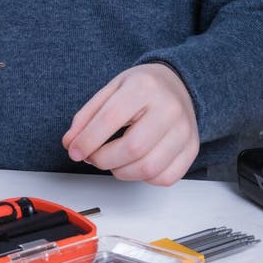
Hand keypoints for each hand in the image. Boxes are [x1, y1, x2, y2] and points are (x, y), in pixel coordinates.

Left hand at [62, 63, 198, 184]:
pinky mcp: (192, 149)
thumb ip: (88, 115)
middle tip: (92, 156)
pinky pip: (165, 178)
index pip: (111, 119)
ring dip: (121, 172)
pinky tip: (135, 163)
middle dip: (103, 159)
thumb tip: (71, 143)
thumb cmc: (143, 87)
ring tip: (112, 160)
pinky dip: (143, 178)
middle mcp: (169, 108)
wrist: (178, 84)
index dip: (87, 140)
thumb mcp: (112, 88)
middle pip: (131, 148)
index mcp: (144, 86)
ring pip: (148, 168)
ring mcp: (184, 130)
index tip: (74, 150)